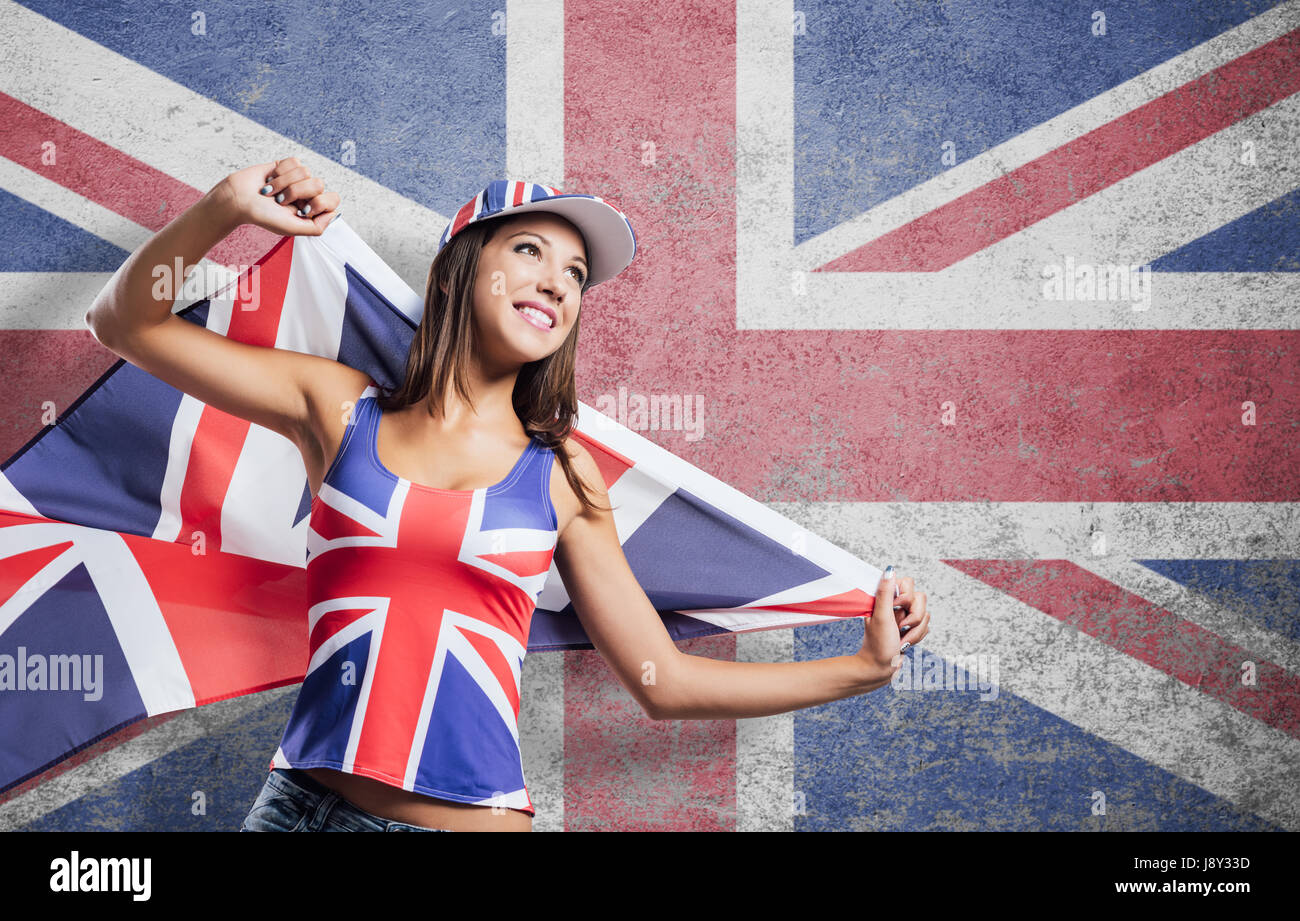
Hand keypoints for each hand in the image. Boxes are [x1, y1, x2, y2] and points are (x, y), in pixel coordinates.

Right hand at [205, 157, 341, 236]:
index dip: (319, 203)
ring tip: (272, 192)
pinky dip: (280, 172)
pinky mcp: (285, 166)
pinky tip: (270, 180)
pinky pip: (294, 161)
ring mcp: (297, 179)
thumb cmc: (262, 216)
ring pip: (305, 171)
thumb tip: (334, 214)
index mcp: (311, 210)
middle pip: (318, 183)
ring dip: (285, 183)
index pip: (332, 199)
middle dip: (297, 192)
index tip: (303, 211)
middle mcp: (307, 194)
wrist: (238, 198)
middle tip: (281, 202)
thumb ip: (317, 227)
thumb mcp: (292, 229)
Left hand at [856, 566, 929, 682]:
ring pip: (926, 614)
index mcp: (886, 597)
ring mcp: (904, 616)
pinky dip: (917, 636)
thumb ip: (885, 593)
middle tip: (899, 627)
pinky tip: (905, 642)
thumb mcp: (881, 616)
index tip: (895, 609)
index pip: (908, 582)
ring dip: (915, 630)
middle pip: (921, 598)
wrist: (880, 668)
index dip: (906, 597)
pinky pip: (926, 626)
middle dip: (913, 616)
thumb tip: (889, 570)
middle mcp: (896, 604)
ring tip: (901, 638)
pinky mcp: (911, 627)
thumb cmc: (877, 644)